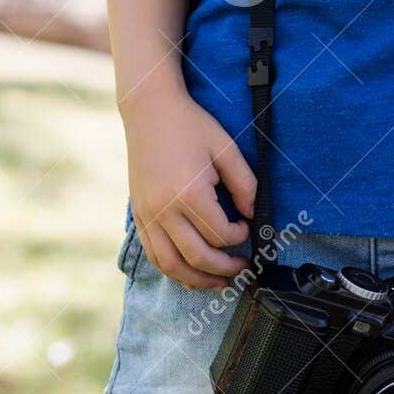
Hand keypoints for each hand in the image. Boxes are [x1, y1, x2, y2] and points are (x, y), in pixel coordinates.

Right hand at [122, 81, 257, 289]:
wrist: (148, 110)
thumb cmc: (189, 125)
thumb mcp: (226, 148)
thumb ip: (245, 184)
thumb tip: (255, 215)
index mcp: (189, 193)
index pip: (221, 234)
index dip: (241, 237)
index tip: (247, 227)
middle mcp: (165, 210)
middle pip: (197, 257)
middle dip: (225, 269)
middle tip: (244, 269)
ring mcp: (148, 215)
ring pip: (171, 265)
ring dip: (198, 280)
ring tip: (219, 283)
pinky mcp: (139, 216)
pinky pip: (154, 255)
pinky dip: (172, 270)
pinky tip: (189, 274)